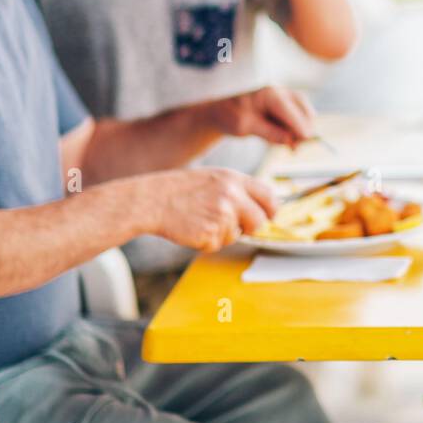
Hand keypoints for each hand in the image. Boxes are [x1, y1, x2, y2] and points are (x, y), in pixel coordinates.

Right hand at [148, 168, 277, 251]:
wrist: (151, 200)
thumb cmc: (181, 190)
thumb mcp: (214, 178)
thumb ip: (238, 190)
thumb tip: (261, 206)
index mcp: (234, 179)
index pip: (269, 196)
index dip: (271, 210)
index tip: (269, 216)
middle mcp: (231, 196)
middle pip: (259, 221)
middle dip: (250, 228)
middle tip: (236, 226)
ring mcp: (221, 215)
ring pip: (236, 236)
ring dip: (223, 234)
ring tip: (202, 219)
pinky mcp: (210, 234)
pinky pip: (218, 244)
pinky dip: (207, 241)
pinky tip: (193, 227)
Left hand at [208, 86, 315, 146]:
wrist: (220, 111)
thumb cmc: (229, 115)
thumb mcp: (245, 127)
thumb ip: (269, 133)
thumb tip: (290, 140)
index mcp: (268, 93)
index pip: (290, 111)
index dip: (299, 126)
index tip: (305, 141)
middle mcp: (278, 91)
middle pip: (302, 109)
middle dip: (302, 128)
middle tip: (295, 148)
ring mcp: (282, 97)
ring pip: (301, 113)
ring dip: (298, 130)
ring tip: (290, 147)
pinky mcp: (282, 105)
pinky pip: (295, 117)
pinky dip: (292, 129)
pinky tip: (283, 140)